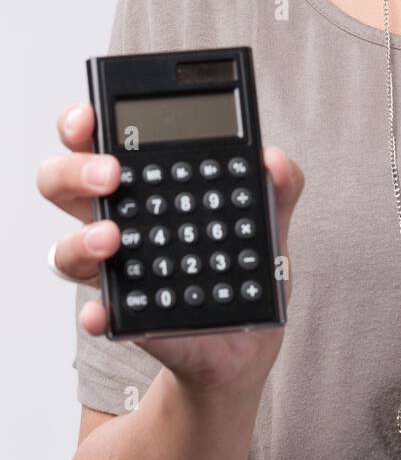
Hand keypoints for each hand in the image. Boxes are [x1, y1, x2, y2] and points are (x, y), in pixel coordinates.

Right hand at [38, 101, 304, 395]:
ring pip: (66, 249)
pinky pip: (100, 315)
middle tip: (111, 174)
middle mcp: (118, 222)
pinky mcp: (128, 319)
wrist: (248, 343)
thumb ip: (278, 187)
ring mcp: (117, 271)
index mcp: (146, 186)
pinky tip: (105, 313)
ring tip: (112, 240)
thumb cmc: (244, 268)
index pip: (98, 143)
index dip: (81, 124)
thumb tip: (275, 160)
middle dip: (74, 170)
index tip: (90, 116)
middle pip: (62, 185)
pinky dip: (98, 314)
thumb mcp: (270, 222)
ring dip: (82, 240)